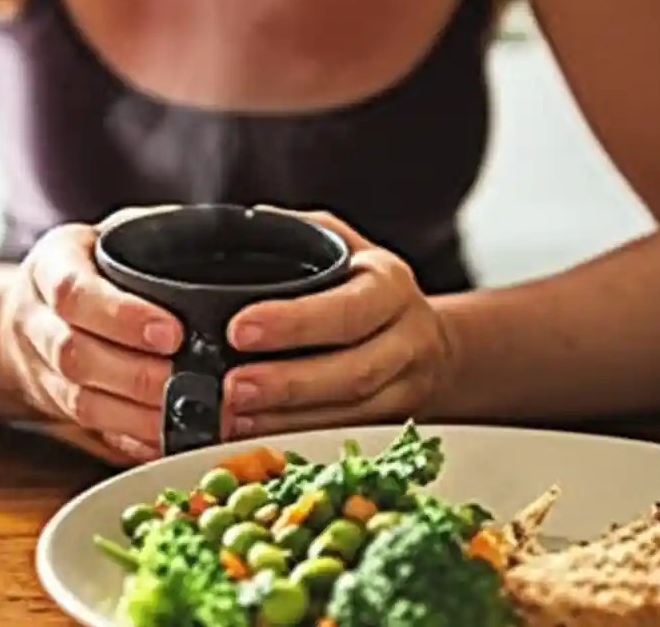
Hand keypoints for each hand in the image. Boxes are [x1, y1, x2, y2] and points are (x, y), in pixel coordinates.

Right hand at [0, 207, 183, 463]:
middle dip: (135, 374)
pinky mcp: (61, 409)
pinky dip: (136, 440)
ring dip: (138, 416)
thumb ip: (160, 231)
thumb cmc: (94, 264)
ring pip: (82, 403)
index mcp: (51, 268)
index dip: (121, 316)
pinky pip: (95, 433)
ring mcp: (44, 371)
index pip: (74, 293)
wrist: (32, 312)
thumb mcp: (116, 233)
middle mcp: (39, 322)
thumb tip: (243, 227)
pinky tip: (177, 440)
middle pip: (74, 355)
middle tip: (192, 381)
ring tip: (191, 415)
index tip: (172, 332)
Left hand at [222, 208, 458, 437]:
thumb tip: (242, 222)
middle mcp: (408, 338)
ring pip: (350, 413)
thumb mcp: (341, 245)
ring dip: (286, 420)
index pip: (347, 309)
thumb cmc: (365, 285)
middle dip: (288, 384)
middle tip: (231, 387)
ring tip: (233, 417)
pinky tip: (255, 434)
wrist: (427, 339)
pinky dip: (296, 438)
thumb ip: (298, 232)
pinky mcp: (391, 422)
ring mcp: (406, 386)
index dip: (294, 323)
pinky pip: (344, 436)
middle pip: (353, 371)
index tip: (239, 329)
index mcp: (390, 285)